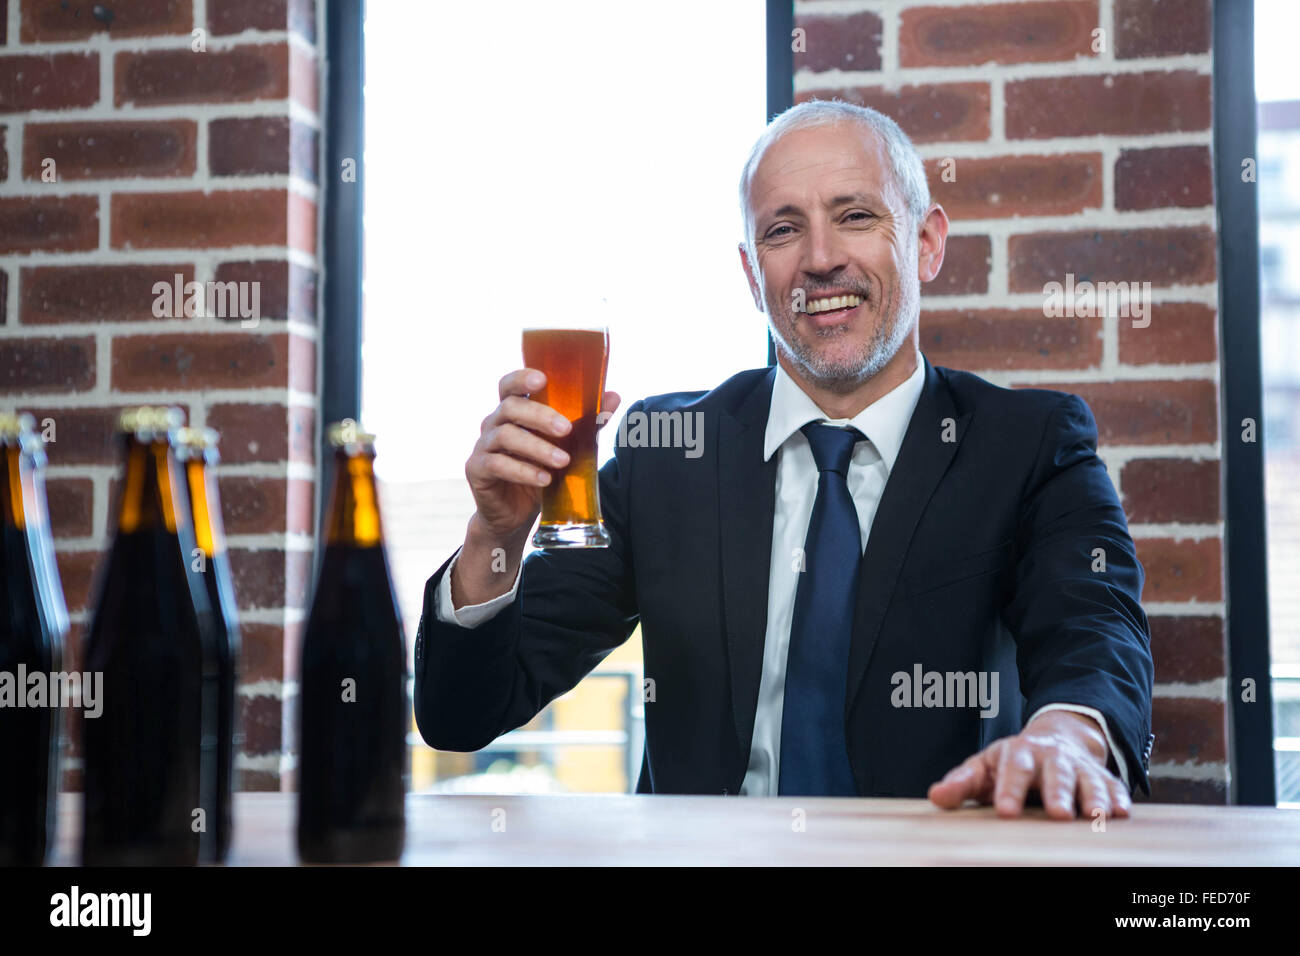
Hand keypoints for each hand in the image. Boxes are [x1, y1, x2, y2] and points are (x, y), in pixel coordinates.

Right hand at [453, 368, 619, 606]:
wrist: (513, 513)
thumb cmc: (538, 470)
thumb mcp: (564, 446)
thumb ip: (585, 422)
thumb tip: (614, 397)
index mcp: (512, 411)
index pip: (509, 385)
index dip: (522, 378)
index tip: (542, 380)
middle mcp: (493, 423)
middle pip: (511, 407)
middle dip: (541, 416)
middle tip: (567, 430)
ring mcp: (483, 446)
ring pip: (506, 436)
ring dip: (538, 448)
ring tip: (563, 461)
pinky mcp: (477, 470)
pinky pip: (498, 465)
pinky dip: (524, 471)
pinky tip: (545, 480)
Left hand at [927, 711, 1130, 820]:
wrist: (1057, 739)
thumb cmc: (1012, 762)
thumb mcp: (985, 768)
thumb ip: (962, 782)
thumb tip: (936, 797)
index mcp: (1019, 754)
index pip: (1013, 769)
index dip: (1009, 789)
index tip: (1005, 811)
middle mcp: (1052, 758)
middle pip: (1055, 773)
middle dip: (1058, 792)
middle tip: (1058, 814)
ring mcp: (1080, 766)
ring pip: (1089, 779)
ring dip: (1094, 796)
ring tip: (1097, 816)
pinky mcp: (1102, 776)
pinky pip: (1114, 786)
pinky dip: (1119, 798)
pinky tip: (1123, 814)